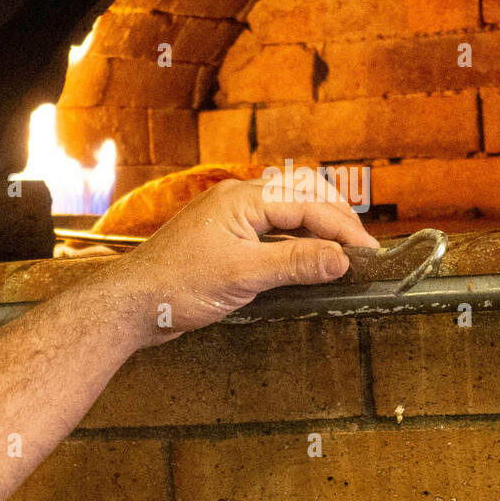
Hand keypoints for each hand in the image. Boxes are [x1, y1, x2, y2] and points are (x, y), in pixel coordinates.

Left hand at [104, 174, 378, 346]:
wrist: (131, 305)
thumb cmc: (175, 287)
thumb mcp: (243, 276)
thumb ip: (295, 264)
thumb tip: (340, 259)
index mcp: (242, 199)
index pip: (307, 204)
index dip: (343, 229)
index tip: (368, 254)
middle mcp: (238, 200)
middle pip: (302, 195)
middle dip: (336, 218)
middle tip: (362, 249)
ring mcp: (230, 218)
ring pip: (288, 210)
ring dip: (318, 227)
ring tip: (342, 252)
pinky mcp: (226, 239)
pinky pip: (272, 229)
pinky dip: (297, 240)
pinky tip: (308, 260)